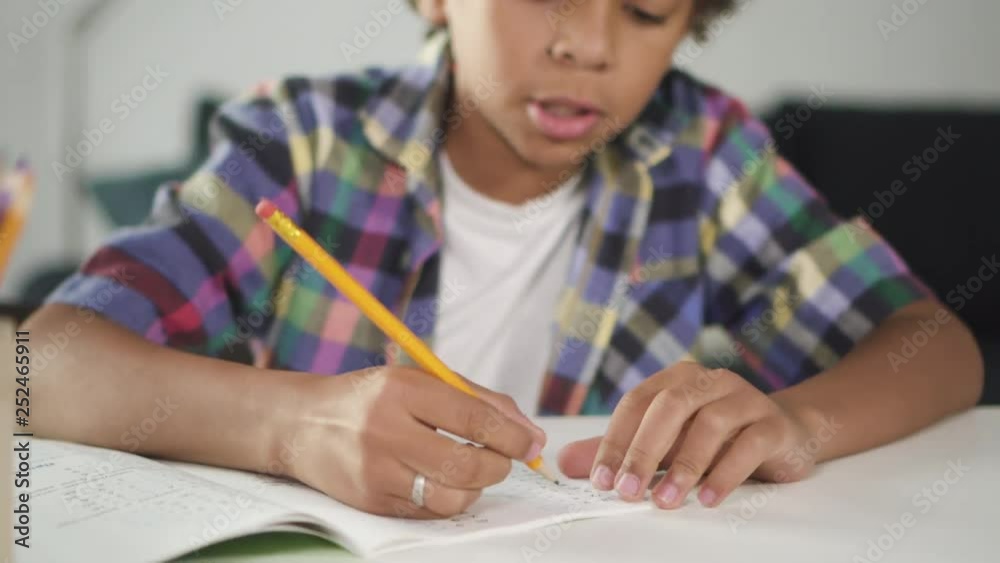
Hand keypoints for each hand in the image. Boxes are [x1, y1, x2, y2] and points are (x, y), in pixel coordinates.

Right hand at [281, 366, 545, 518]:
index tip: (531, 443)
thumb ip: (477, 400)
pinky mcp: (372, 502)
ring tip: (470, 470)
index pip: (473, 417)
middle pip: (466, 462)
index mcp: (402, 390)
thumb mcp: (420, 381)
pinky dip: (447, 498)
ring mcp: (376, 471)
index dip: (511, 434)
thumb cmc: (373, 398)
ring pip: (451, 497)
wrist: (303, 424)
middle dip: (498, 464)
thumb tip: (528, 432)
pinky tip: (442, 480)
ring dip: (475, 487)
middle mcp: (386, 431)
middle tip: (503, 459)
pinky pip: (428, 511)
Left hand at [557, 362, 814, 508]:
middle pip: (670, 406)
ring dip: (684, 466)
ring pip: (710, 424)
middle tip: (628, 491)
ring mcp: (745, 398)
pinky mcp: (772, 424)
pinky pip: (748, 445)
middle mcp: (709, 381)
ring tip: (666, 500)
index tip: (601, 479)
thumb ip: (619, 450)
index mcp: (677, 378)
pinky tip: (708, 498)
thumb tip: (566, 463)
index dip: (616, 440)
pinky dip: (725, 473)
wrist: (783, 433)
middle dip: (644, 451)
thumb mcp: (665, 442)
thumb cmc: (714, 437)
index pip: (636, 402)